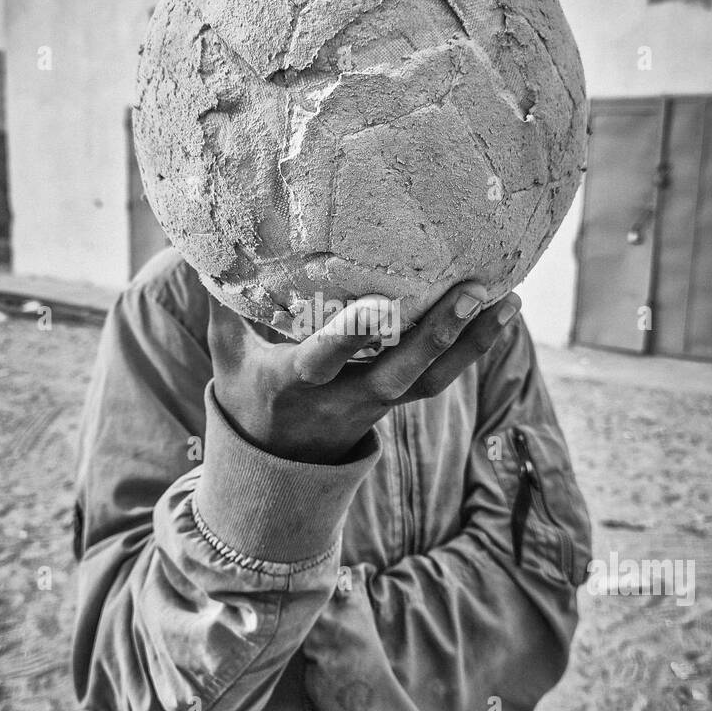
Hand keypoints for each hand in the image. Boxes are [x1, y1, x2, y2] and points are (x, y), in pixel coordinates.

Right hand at [208, 283, 521, 464]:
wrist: (276, 469)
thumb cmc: (248, 395)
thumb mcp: (225, 355)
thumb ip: (221, 301)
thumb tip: (201, 241)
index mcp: (295, 384)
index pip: (323, 359)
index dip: (350, 336)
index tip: (380, 305)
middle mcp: (342, 399)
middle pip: (399, 374)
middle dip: (437, 336)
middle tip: (475, 292)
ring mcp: (375, 405)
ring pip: (431, 382)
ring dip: (472, 343)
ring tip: (511, 300)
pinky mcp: (397, 403)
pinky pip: (440, 379)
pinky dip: (472, 347)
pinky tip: (504, 311)